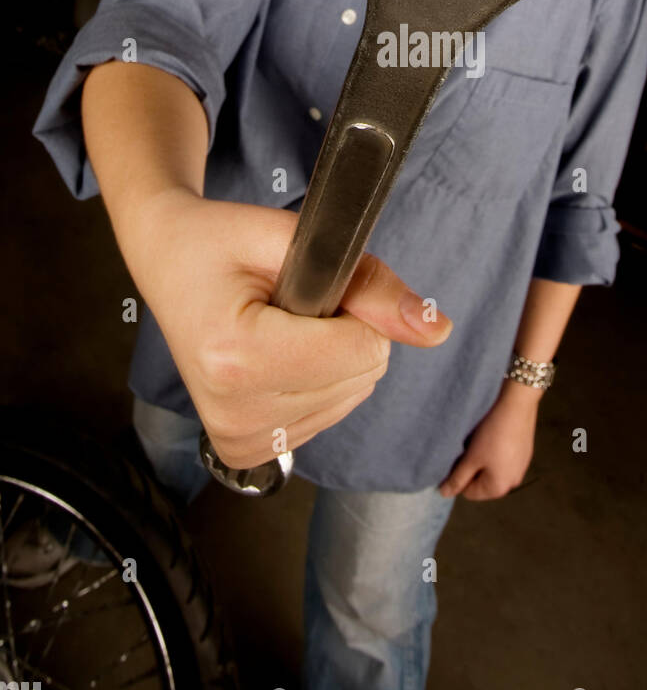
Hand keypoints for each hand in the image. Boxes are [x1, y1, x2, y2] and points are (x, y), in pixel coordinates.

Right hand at [120, 188, 453, 470]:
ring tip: (277, 326)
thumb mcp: (290, 238)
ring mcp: (237, 440)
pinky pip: (328, 415)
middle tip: (288, 302)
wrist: (166, 261)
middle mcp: (234, 412)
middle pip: (362, 377)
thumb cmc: (220, 242)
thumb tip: (436, 329)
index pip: (362, 350)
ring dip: (331, 356)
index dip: (355, 306)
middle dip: (343, 331)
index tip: (308, 283)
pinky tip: (275, 354)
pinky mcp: (243, 451)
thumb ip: (368, 283)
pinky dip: (317, 380)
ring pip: (351, 397)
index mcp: (239, 358)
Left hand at [438, 382, 539, 500]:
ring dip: (483, 459)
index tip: (456, 458)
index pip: (469, 493)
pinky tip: (492, 435)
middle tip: (467, 448)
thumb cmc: (492, 433)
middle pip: (482, 482)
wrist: (517, 404)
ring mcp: (521, 467)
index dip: (459, 477)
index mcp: (499, 488)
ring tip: (479, 440)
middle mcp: (513, 482)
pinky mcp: (524, 452)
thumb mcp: (471, 458)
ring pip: (492, 469)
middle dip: (472, 468)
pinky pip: (503, 458)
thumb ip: (457, 479)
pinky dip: (495, 451)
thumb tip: (444, 494)